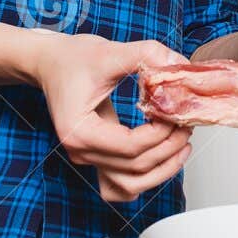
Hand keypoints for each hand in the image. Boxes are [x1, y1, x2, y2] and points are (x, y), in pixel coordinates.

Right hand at [30, 32, 193, 203]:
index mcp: (79, 131)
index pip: (129, 147)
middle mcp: (81, 151)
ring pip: (131, 185)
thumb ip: (145, 56)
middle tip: (186, 124)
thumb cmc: (72, 58)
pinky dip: (146, 177)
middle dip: (168, 148)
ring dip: (162, 168)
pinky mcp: (96, 157)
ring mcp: (87, 158)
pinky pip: (122, 184)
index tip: (176, 113)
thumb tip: (179, 65)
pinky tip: (163, 156)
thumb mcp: (109, 52)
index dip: (160, 134)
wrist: (51, 62)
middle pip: (134, 168)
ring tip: (181, 143)